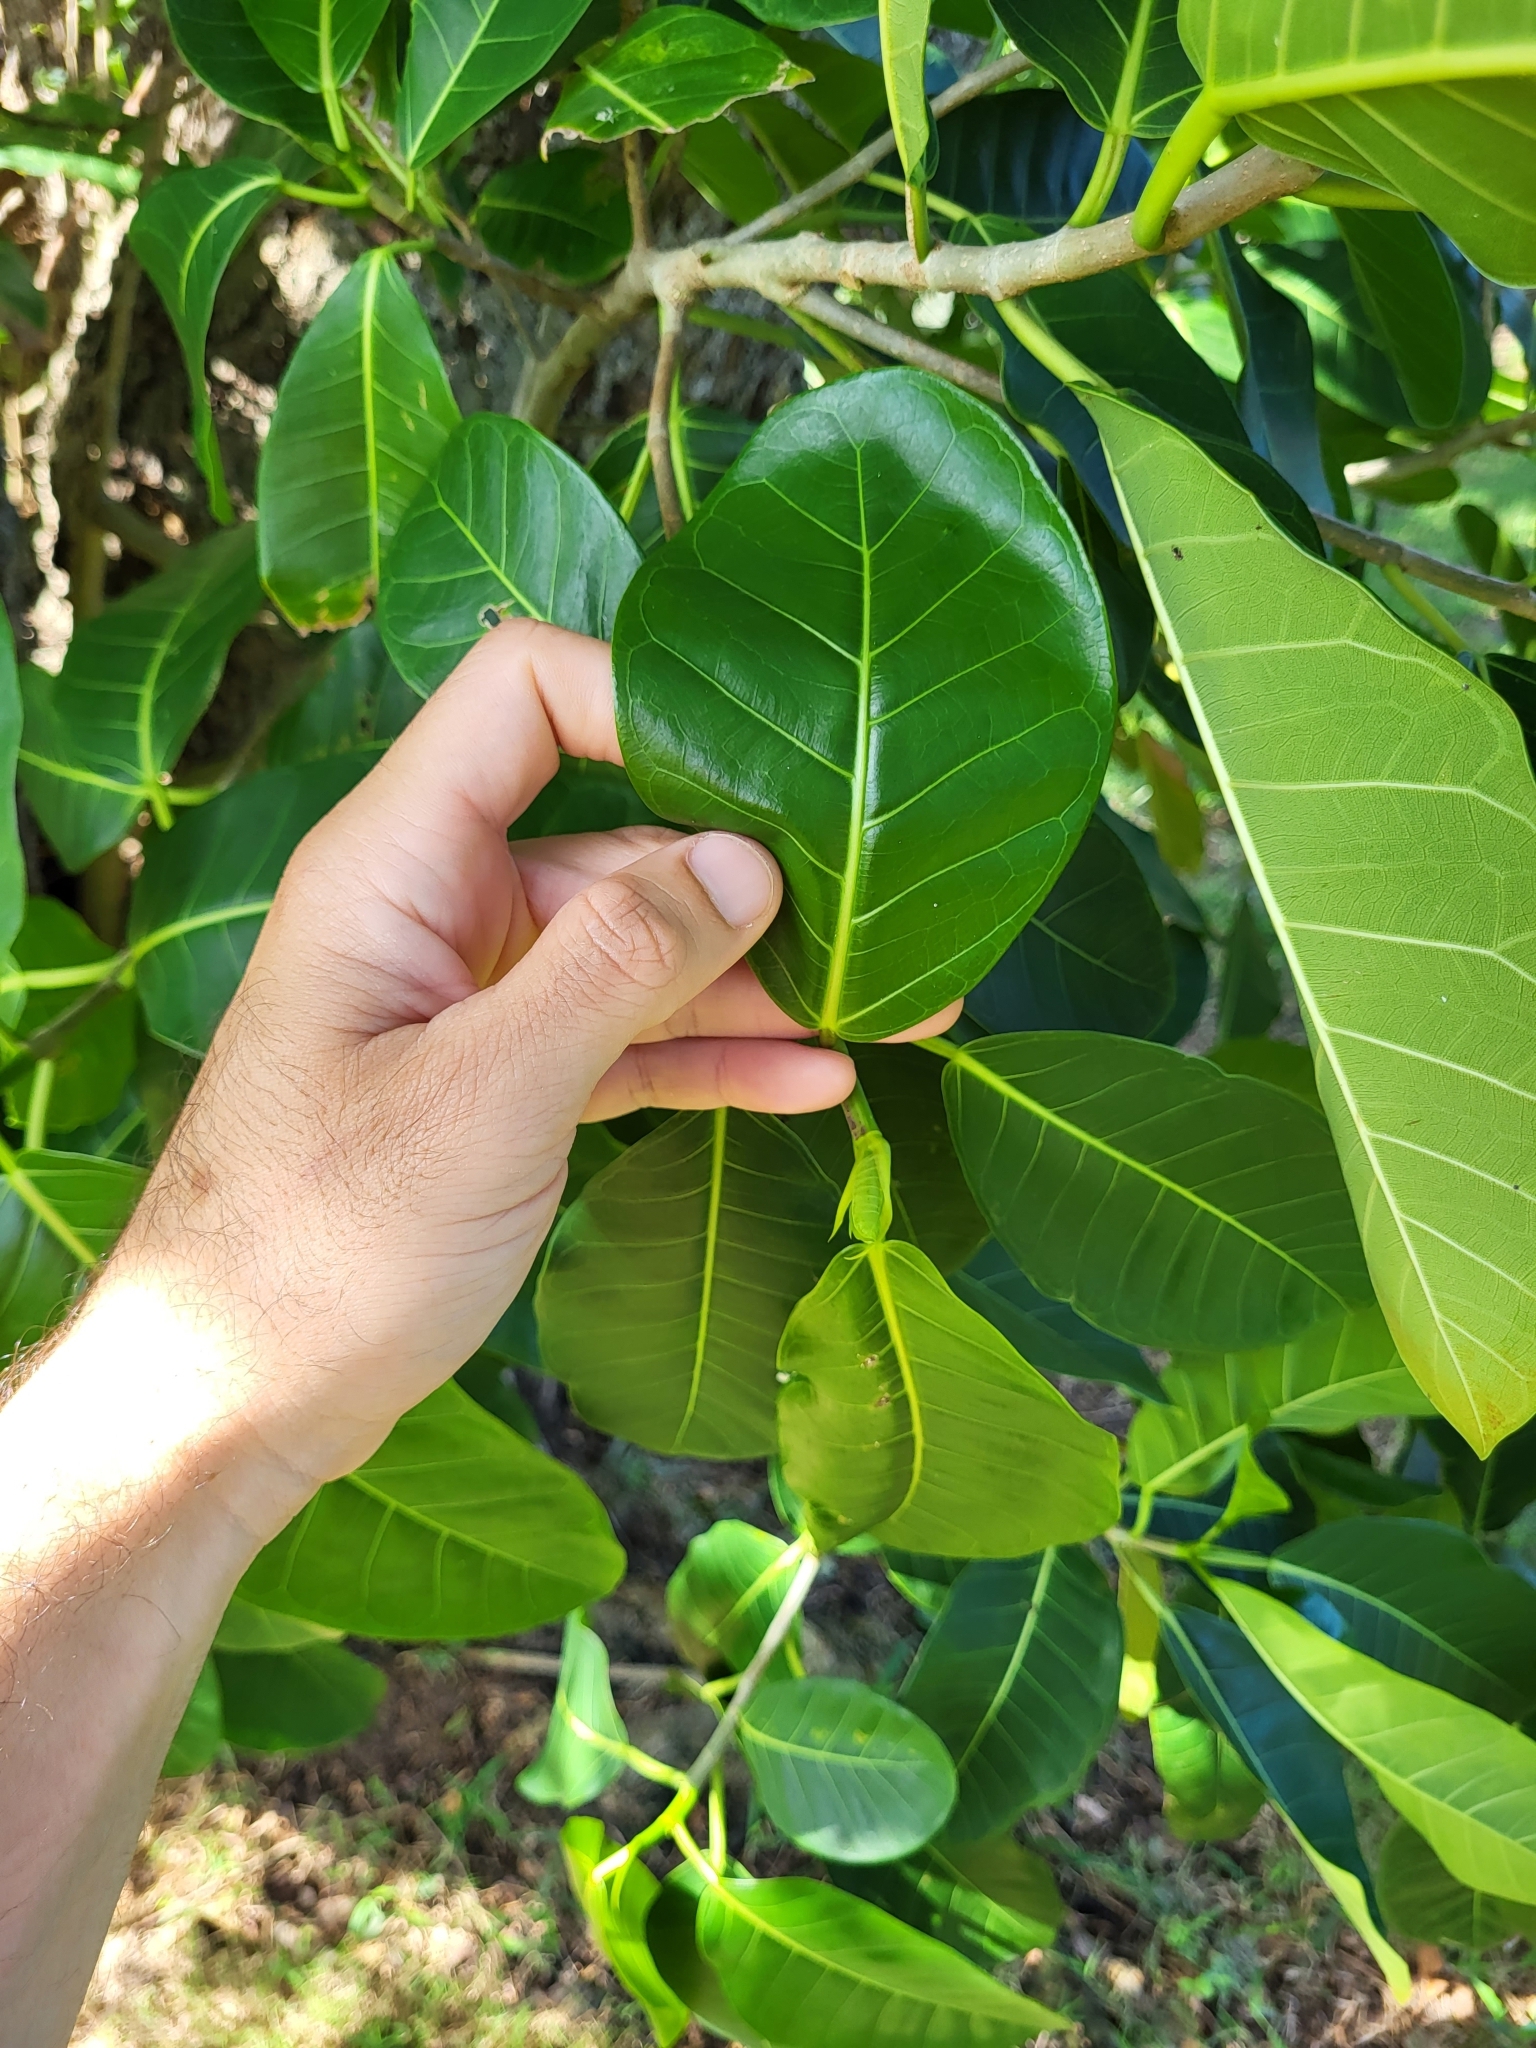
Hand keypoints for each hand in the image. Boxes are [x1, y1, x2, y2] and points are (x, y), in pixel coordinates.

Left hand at [108, 620, 955, 1521]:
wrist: (234, 1404)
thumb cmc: (318, 1246)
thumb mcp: (484, 1096)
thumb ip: (617, 967)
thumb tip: (748, 862)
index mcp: (396, 865)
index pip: (522, 694)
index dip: (642, 697)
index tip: (773, 760)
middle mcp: (438, 908)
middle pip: (616, 835)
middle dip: (750, 873)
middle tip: (893, 909)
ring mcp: (473, 998)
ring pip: (638, 951)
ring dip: (759, 980)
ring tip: (904, 1004)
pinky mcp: (502, 1084)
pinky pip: (627, 1040)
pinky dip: (712, 1055)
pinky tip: (818, 1078)